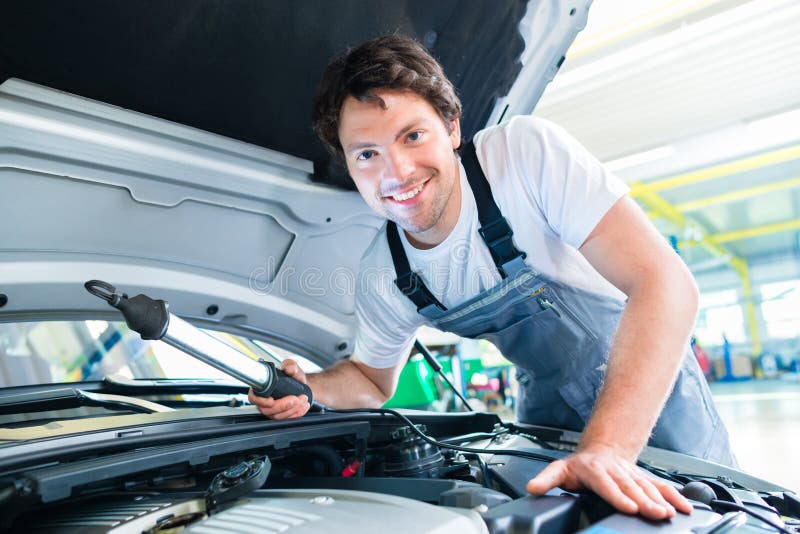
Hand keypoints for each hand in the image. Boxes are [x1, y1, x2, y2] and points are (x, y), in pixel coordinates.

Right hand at [248, 359, 310, 418]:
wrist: (302, 383)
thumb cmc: (292, 375)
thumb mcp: (292, 366)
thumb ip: (290, 365)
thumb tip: (289, 369)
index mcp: (262, 389)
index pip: (254, 398)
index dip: (261, 401)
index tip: (271, 400)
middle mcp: (265, 401)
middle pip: (267, 410)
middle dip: (283, 405)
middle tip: (295, 398)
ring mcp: (273, 410)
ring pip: (278, 416)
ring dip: (292, 409)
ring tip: (303, 399)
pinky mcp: (282, 415)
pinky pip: (288, 419)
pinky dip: (298, 413)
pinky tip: (304, 405)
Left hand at [525, 444, 692, 519]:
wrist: (600, 451)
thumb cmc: (580, 465)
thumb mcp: (559, 470)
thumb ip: (547, 479)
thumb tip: (532, 488)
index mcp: (595, 471)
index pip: (607, 485)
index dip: (618, 496)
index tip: (628, 506)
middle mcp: (617, 472)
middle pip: (632, 488)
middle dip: (645, 501)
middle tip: (656, 514)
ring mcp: (632, 475)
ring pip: (648, 488)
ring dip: (662, 501)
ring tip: (671, 513)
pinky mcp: (644, 480)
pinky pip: (661, 487)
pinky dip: (675, 497)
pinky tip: (686, 508)